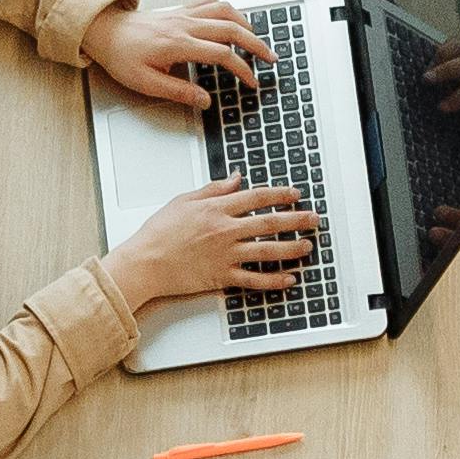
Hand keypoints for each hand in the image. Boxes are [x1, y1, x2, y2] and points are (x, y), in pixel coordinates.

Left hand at [84, 0, 270, 112]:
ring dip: (246, 23)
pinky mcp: (181, 10)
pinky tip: (234, 20)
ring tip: (257, 39)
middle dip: (256, 44)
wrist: (105, 31)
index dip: (242, 69)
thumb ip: (179, 92)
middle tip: (270, 58)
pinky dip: (228, 10)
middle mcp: (184, 25)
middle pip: (231, 28)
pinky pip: (211, 3)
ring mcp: (184, 14)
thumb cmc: (122, 57)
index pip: (221, 54)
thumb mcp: (147, 84)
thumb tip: (205, 100)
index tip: (251, 82)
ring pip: (225, 10)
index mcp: (178, 45)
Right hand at [107, 177, 320, 312]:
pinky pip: (254, 279)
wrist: (146, 262)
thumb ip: (213, 189)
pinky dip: (273, 280)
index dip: (279, 195)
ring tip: (308, 246)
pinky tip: (289, 279)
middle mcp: (225, 231)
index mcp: (217, 209)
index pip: (256, 197)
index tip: (295, 195)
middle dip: (296, 220)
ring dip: (291, 249)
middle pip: (269, 223)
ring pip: (267, 251)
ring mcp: (226, 255)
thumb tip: (236, 178)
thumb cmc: (159, 231)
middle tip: (314, 219)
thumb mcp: (184, 200)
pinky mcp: (222, 276)